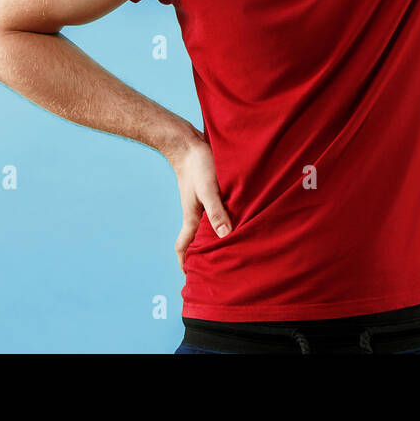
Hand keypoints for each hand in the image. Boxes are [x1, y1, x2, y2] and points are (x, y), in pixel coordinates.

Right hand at [172, 138, 232, 272]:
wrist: (189, 142)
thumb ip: (216, 211)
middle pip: (196, 240)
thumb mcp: (209, 189)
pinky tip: (236, 220)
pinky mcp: (209, 193)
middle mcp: (195, 213)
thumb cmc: (198, 165)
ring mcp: (201, 203)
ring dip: (214, 238)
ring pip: (206, 227)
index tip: (190, 278)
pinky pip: (215, 213)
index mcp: (191, 217)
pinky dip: (222, 221)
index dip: (185, 263)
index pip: (183, 246)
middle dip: (202, 256)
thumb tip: (225, 235)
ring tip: (230, 248)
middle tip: (216, 269)